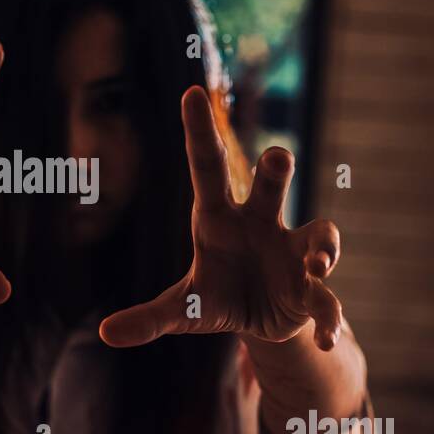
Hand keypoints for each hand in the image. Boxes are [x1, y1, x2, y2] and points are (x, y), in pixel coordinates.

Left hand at [99, 86, 343, 350]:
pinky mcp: (313, 289)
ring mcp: (293, 253)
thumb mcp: (183, 308)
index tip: (190, 92)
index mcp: (220, 218)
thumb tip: (104, 333)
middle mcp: (261, 223)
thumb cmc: (218, 296)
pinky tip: (326, 340)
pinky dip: (329, 320)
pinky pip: (328, 300)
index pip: (208, 168)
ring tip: (317, 265)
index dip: (199, 132)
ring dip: (321, 246)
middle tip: (276, 156)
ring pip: (317, 234)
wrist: (260, 320)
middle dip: (276, 169)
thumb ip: (149, 317)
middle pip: (271, 185)